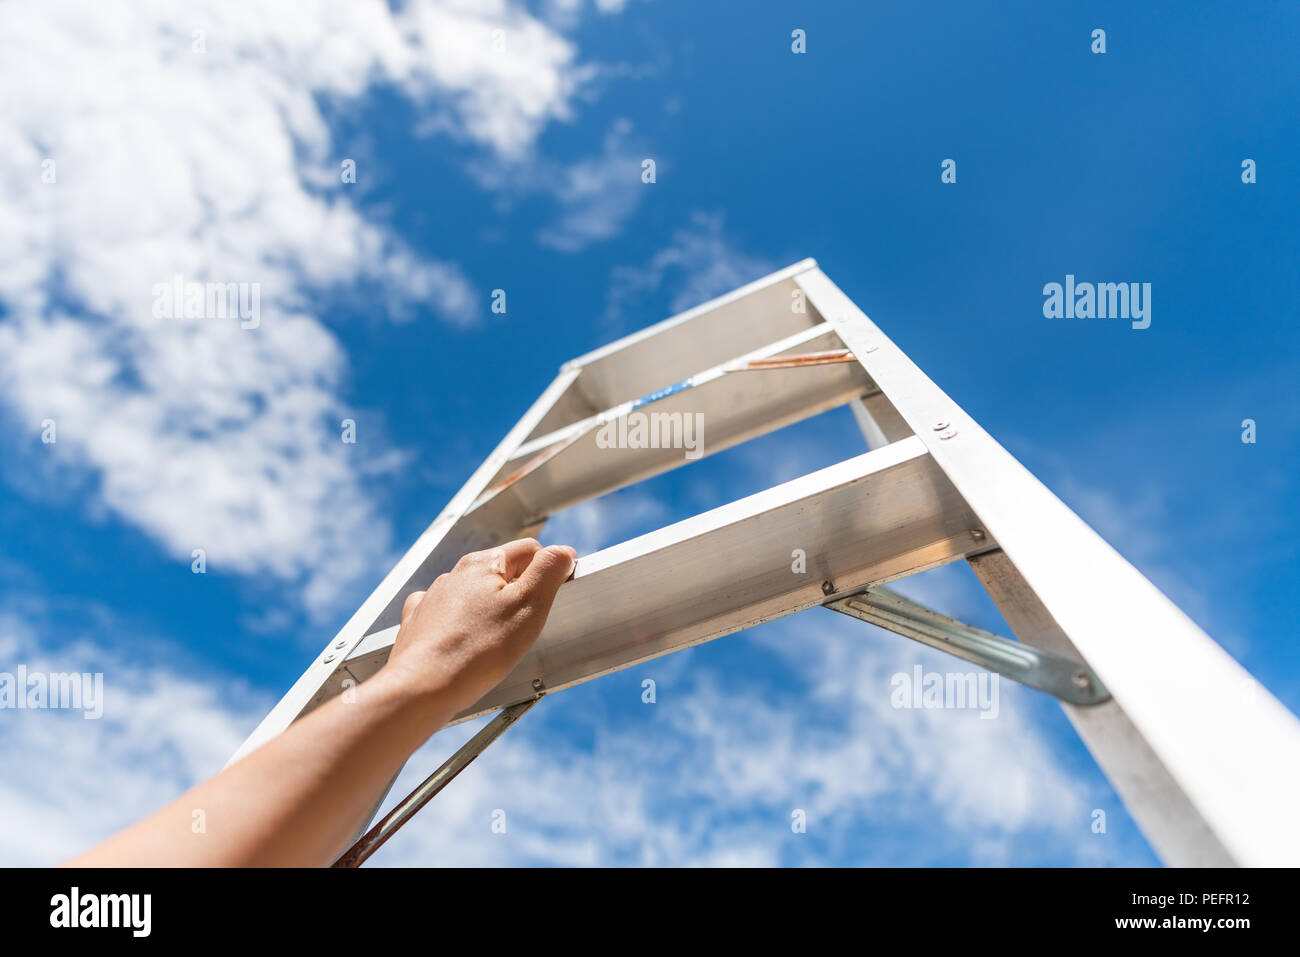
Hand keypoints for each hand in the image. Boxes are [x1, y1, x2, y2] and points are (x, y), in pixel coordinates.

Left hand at [380, 538, 577, 719]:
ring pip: (475, 595)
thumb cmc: (478, 650)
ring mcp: (434, 598)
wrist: (423, 687)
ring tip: (498, 644)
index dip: (550, 570)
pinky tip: (467, 643)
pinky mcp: (420, 623)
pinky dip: (462, 625)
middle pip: (502, 573)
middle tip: (527, 627)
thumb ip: (549, 570)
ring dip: (491, 611)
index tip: (556, 597)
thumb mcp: (529, 604)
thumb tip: (562, 552)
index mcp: (483, 564)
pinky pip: (448, 616)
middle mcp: (455, 575)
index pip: (531, 550)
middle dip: (520, 595)